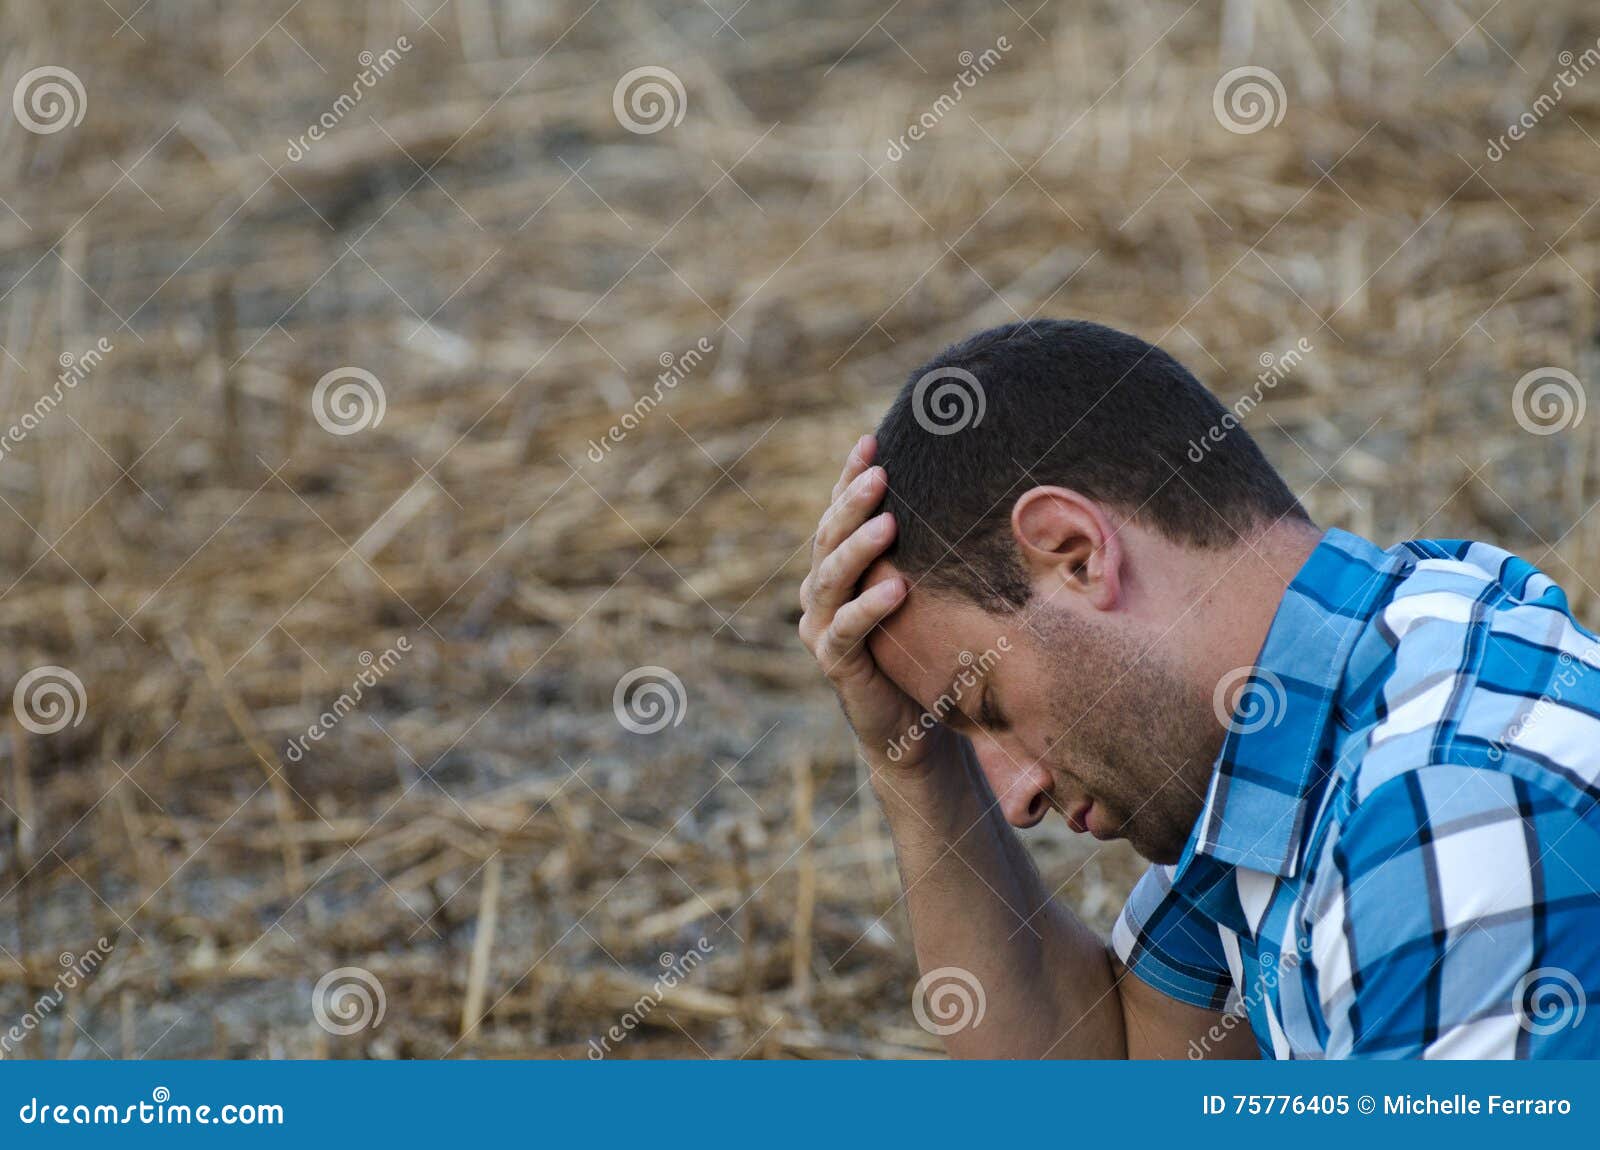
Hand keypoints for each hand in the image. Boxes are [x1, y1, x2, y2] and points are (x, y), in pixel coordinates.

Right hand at [798, 435, 946, 772]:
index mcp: (836, 569)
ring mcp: (821, 628)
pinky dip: (869, 608)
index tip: (871, 440)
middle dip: (852, 501)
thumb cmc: (921, 649)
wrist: (910, 728)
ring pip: (831, 577)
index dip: (848, 477)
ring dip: (858, 547)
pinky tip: (896, 587)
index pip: (837, 513)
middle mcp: (819, 593)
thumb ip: (925, 551)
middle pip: (828, 537)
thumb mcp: (924, 592)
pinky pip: (847, 630)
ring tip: (888, 522)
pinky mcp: (835, 663)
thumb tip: (970, 491)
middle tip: (881, 473)